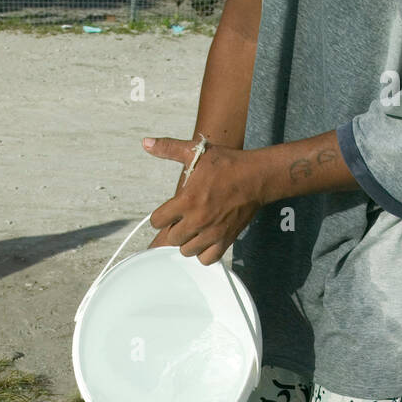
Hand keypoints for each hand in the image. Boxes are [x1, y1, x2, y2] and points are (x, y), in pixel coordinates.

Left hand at [143, 137, 265, 263]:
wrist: (256, 177)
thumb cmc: (226, 164)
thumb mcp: (196, 153)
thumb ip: (168, 149)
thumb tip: (145, 142)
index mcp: (187, 200)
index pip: (158, 221)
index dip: (159, 217)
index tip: (166, 213)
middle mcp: (197, 220)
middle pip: (171, 238)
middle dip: (173, 229)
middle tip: (182, 221)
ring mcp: (211, 233)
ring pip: (187, 251)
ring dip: (187, 242)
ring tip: (193, 231)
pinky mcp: (225, 240)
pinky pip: (206, 259)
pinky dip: (203, 254)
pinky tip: (204, 242)